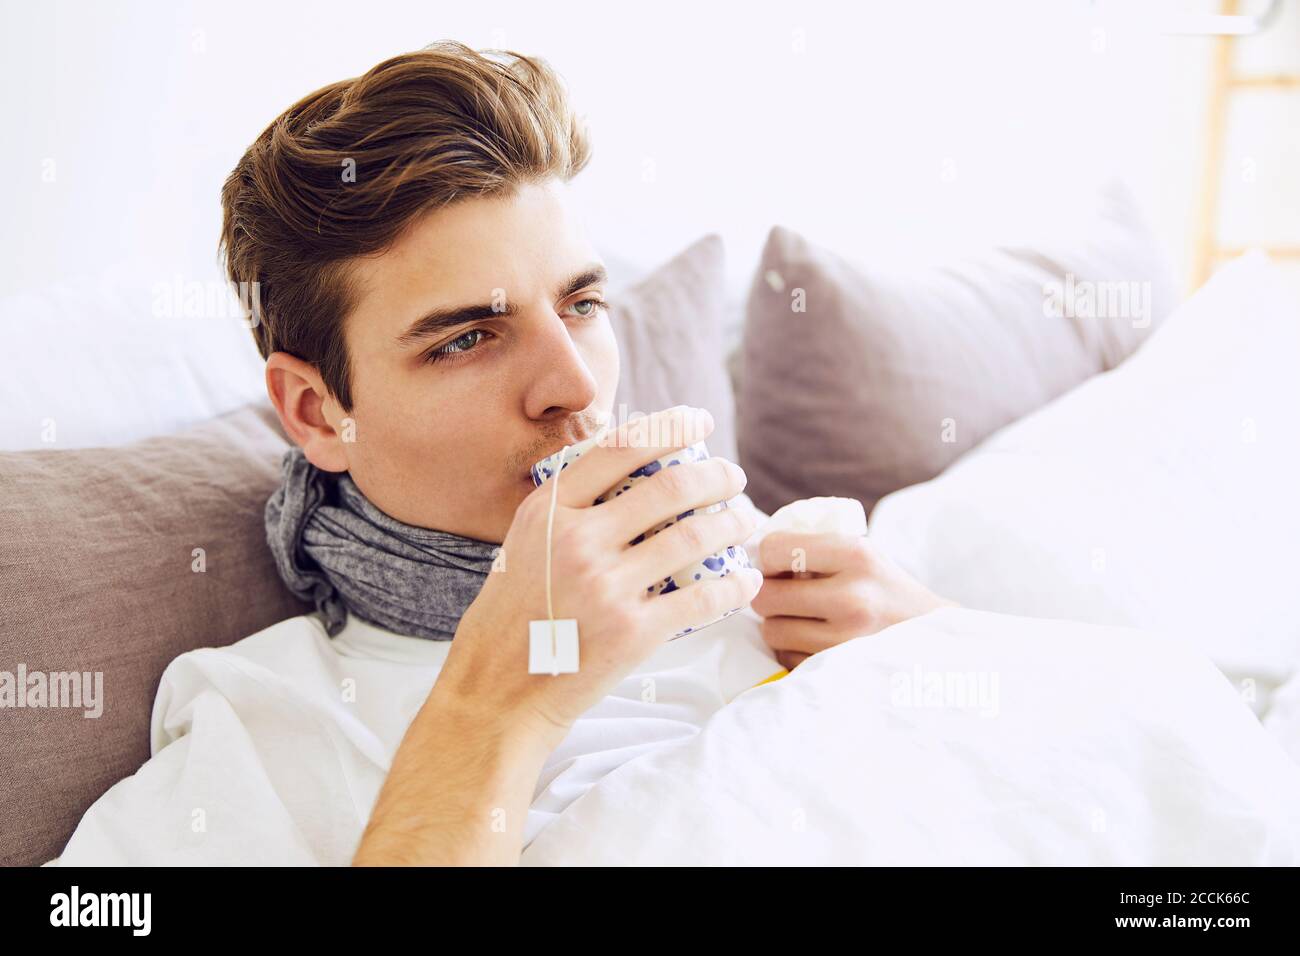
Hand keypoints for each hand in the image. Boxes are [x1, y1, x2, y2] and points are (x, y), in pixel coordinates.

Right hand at [433, 405, 763, 744]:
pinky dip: (735, 585)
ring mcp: (606, 587)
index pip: (620, 448)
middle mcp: (577, 542)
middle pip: (670, 487)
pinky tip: (747, 580)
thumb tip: (627, 469)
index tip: (700, 421)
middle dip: (716, 475)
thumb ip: (568, 510)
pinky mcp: (633, 632)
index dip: (670, 426)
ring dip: (733, 523)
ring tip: (746, 520)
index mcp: (549, 512)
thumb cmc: (512, 618)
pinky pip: (703, 597)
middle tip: (734, 476)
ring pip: (694, 538)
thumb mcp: (522, 545)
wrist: (497, 692)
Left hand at [750, 531, 956, 670]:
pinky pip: (786, 657)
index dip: (766, 556)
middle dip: (767, 594)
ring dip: (777, 623)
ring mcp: (844, 640)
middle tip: (782, 592)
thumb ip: (812, 548)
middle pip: (765, 596)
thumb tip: (751, 554)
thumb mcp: (862, 551)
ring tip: (800, 616)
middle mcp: (851, 598)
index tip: (775, 564)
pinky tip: (813, 638)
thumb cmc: (885, 587)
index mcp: (855, 555)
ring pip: (771, 631)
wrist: (932, 636)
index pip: (775, 549)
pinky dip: (791, 648)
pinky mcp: (839, 670)